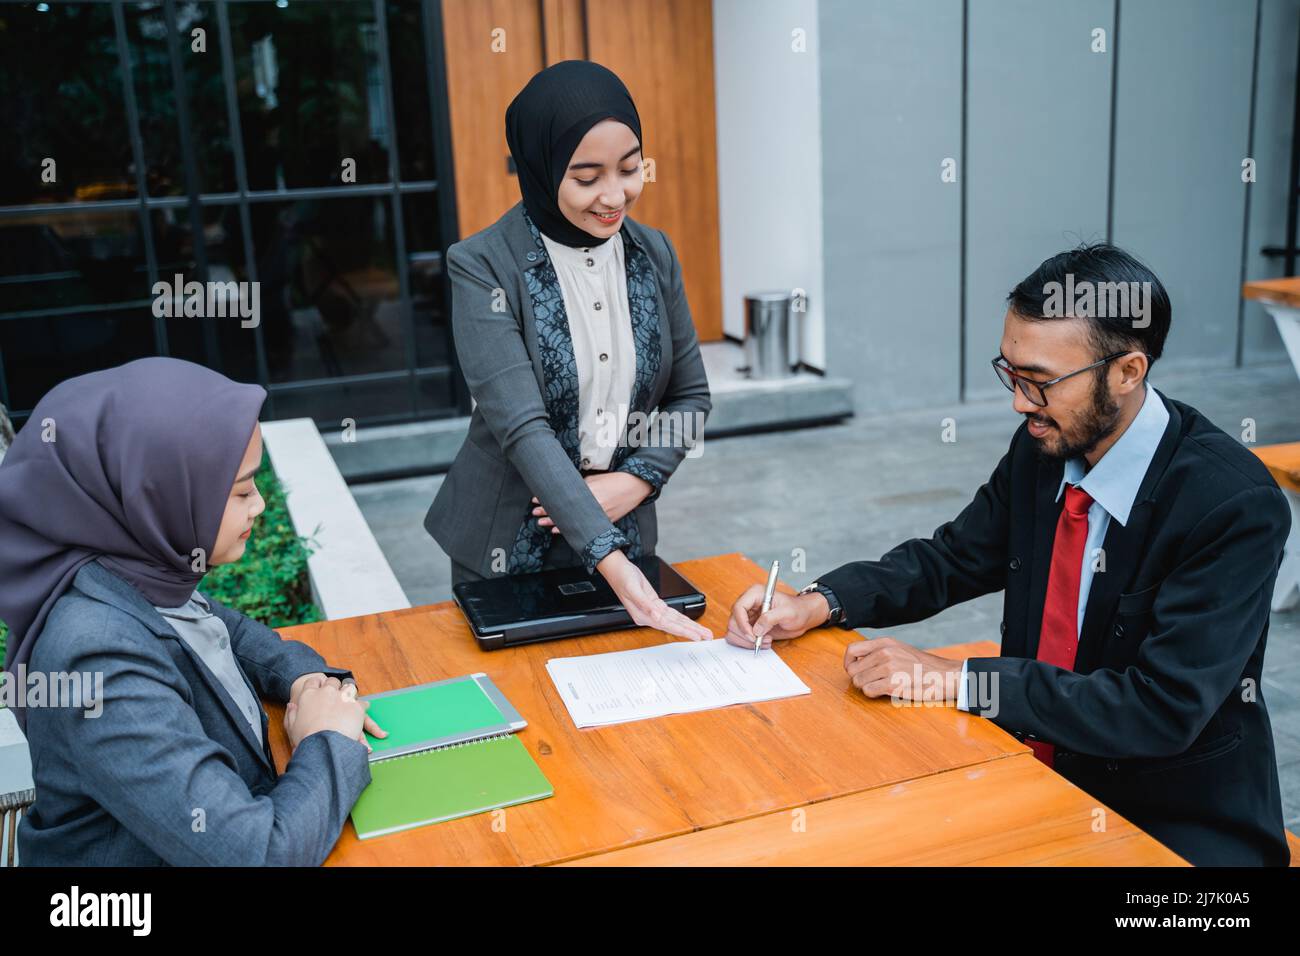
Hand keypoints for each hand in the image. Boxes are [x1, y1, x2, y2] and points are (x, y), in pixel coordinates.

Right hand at [286, 673, 387, 750]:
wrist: (324, 747)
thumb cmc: (306, 739)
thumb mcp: (291, 727)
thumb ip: (291, 713)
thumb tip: (291, 705)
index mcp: (309, 695)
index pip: (313, 681)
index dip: (316, 684)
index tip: (318, 688)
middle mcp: (327, 692)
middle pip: (332, 682)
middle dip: (333, 687)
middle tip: (334, 695)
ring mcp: (343, 697)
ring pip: (348, 687)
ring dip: (348, 693)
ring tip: (348, 700)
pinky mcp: (357, 707)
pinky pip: (361, 702)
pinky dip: (360, 706)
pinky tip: (360, 709)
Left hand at [531, 472, 651, 534]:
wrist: (634, 486)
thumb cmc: (613, 480)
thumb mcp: (594, 478)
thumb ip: (580, 485)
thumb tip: (564, 488)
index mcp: (589, 490)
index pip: (563, 497)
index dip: (548, 500)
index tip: (536, 500)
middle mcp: (592, 504)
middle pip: (565, 511)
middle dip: (548, 512)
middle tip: (535, 513)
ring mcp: (599, 515)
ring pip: (572, 521)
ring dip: (555, 522)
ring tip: (542, 523)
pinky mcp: (605, 522)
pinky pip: (585, 528)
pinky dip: (570, 530)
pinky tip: (558, 531)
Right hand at [598, 550, 712, 641]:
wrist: (618, 569)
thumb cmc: (622, 578)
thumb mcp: (634, 590)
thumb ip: (646, 605)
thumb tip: (657, 616)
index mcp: (643, 615)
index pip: (668, 625)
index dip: (683, 631)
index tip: (696, 636)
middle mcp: (649, 616)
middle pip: (674, 625)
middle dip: (691, 631)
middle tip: (707, 636)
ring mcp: (652, 611)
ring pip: (675, 621)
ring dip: (690, 626)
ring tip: (703, 632)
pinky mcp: (655, 604)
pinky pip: (672, 614)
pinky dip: (682, 618)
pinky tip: (690, 623)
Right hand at [724, 586, 826, 649]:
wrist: (803, 617)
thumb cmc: (797, 609)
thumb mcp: (788, 612)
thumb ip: (771, 618)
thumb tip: (756, 630)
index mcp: (755, 594)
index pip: (738, 607)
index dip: (742, 623)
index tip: (752, 635)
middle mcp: (748, 604)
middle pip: (733, 621)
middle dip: (746, 635)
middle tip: (760, 640)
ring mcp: (747, 616)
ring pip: (733, 631)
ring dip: (747, 641)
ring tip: (765, 641)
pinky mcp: (749, 626)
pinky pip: (738, 637)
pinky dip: (747, 644)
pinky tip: (762, 642)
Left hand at [843, 637, 963, 701]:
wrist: (945, 675)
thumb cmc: (922, 666)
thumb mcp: (899, 649)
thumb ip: (879, 652)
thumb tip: (856, 661)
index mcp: (885, 643)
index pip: (851, 650)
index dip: (848, 663)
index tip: (854, 671)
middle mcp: (885, 653)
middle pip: (853, 670)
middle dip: (859, 679)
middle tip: (872, 682)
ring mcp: (889, 668)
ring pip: (858, 682)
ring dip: (866, 688)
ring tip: (881, 686)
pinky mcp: (893, 684)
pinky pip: (868, 691)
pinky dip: (873, 694)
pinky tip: (885, 692)